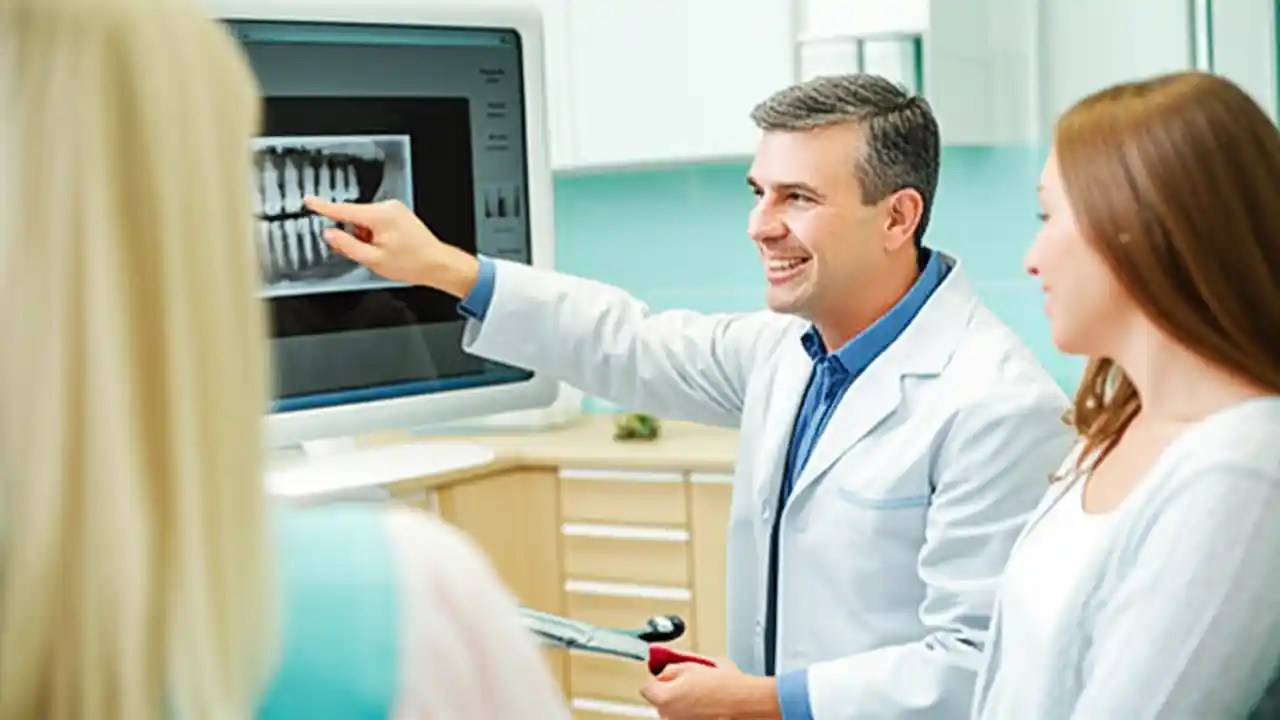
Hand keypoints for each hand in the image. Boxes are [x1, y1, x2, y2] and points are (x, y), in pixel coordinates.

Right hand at [302, 196, 479, 296]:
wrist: (437, 264)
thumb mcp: (373, 259)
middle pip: (354, 218)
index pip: (343, 210)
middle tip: (364, 254)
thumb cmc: (412, 263)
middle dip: (353, 236)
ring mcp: (394, 210)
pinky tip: (386, 248)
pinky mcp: (398, 215)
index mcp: (380, 216)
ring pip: (364, 223)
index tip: (309, 201)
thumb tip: (330, 234)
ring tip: (381, 254)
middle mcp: (387, 208)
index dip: (322, 207)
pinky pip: (376, 223)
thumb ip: (347, 245)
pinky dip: (374, 236)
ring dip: (364, 238)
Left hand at [639, 658, 779, 719]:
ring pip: (674, 713)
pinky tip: (709, 709)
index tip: (665, 677)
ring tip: (705, 698)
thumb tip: (664, 673)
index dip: (657, 680)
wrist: (747, 704)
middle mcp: (668, 717)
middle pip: (660, 701)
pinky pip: (686, 718)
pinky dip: (693, 715)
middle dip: (672, 692)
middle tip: (692, 685)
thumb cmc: (726, 687)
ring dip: (683, 706)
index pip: (646, 688)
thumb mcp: (695, 665)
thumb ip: (672, 669)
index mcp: (664, 698)